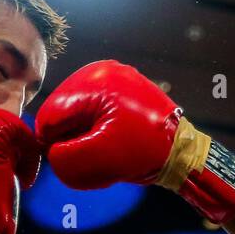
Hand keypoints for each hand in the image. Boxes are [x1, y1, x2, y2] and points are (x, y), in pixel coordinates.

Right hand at [35, 60, 234, 224]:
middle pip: (62, 113)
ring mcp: (110, 78)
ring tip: (107, 154)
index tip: (73, 162)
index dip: (54, 145)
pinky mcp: (118, 90)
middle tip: (96, 159)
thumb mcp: (103, 158)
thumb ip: (67, 158)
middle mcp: (99, 71)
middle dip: (72, 140)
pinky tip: (111, 145)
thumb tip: (50, 154)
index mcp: (94, 81)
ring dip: (83, 139)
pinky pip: (91, 113)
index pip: (50, 115)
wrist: (184, 151)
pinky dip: (95, 133)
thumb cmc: (147, 151)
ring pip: (76, 115)